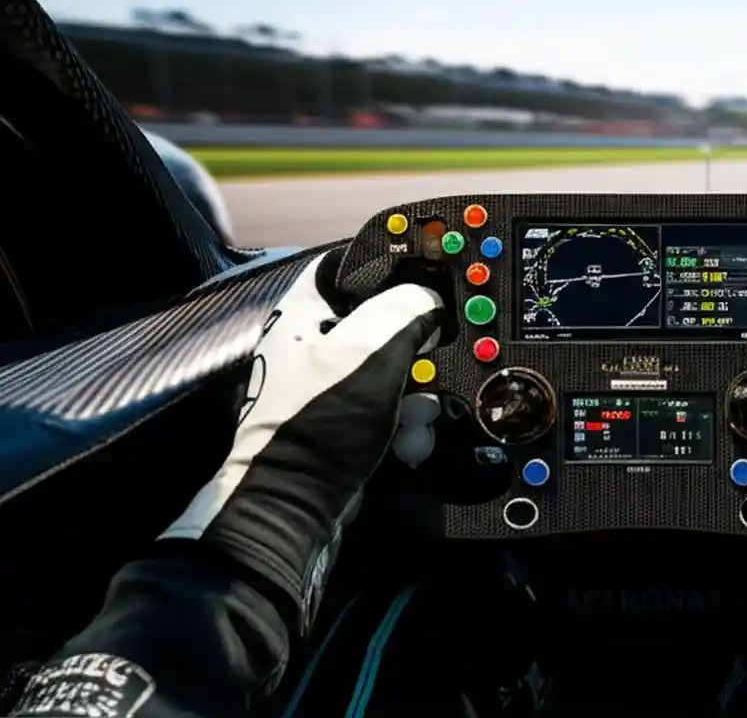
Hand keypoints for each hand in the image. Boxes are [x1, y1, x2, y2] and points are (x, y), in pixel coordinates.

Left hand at [160, 249, 443, 630]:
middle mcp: (311, 344)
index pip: (351, 265)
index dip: (392, 270)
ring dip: (415, 395)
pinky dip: (402, 424)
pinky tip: (405, 441)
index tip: (428, 285)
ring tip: (414, 418)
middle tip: (424, 367)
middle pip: (382, 323)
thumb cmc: (318, 422)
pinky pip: (385, 409)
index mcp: (304, 312)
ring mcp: (324, 386)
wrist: (294, 504)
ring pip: (391, 370)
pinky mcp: (340, 422)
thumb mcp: (369, 352)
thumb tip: (429, 300)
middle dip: (415, 350)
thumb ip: (405, 311)